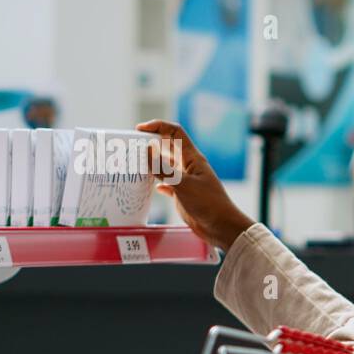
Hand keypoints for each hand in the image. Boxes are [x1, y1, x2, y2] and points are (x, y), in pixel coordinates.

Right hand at [136, 120, 253, 250]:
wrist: (222, 227)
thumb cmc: (208, 204)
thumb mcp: (182, 184)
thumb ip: (163, 168)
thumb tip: (147, 149)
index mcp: (192, 158)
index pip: (175, 133)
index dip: (158, 126)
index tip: (139, 129)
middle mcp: (189, 166)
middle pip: (167, 147)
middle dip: (151, 144)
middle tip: (131, 147)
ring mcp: (186, 180)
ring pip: (165, 166)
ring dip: (152, 163)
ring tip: (134, 163)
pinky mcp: (183, 194)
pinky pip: (167, 183)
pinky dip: (157, 182)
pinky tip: (150, 186)